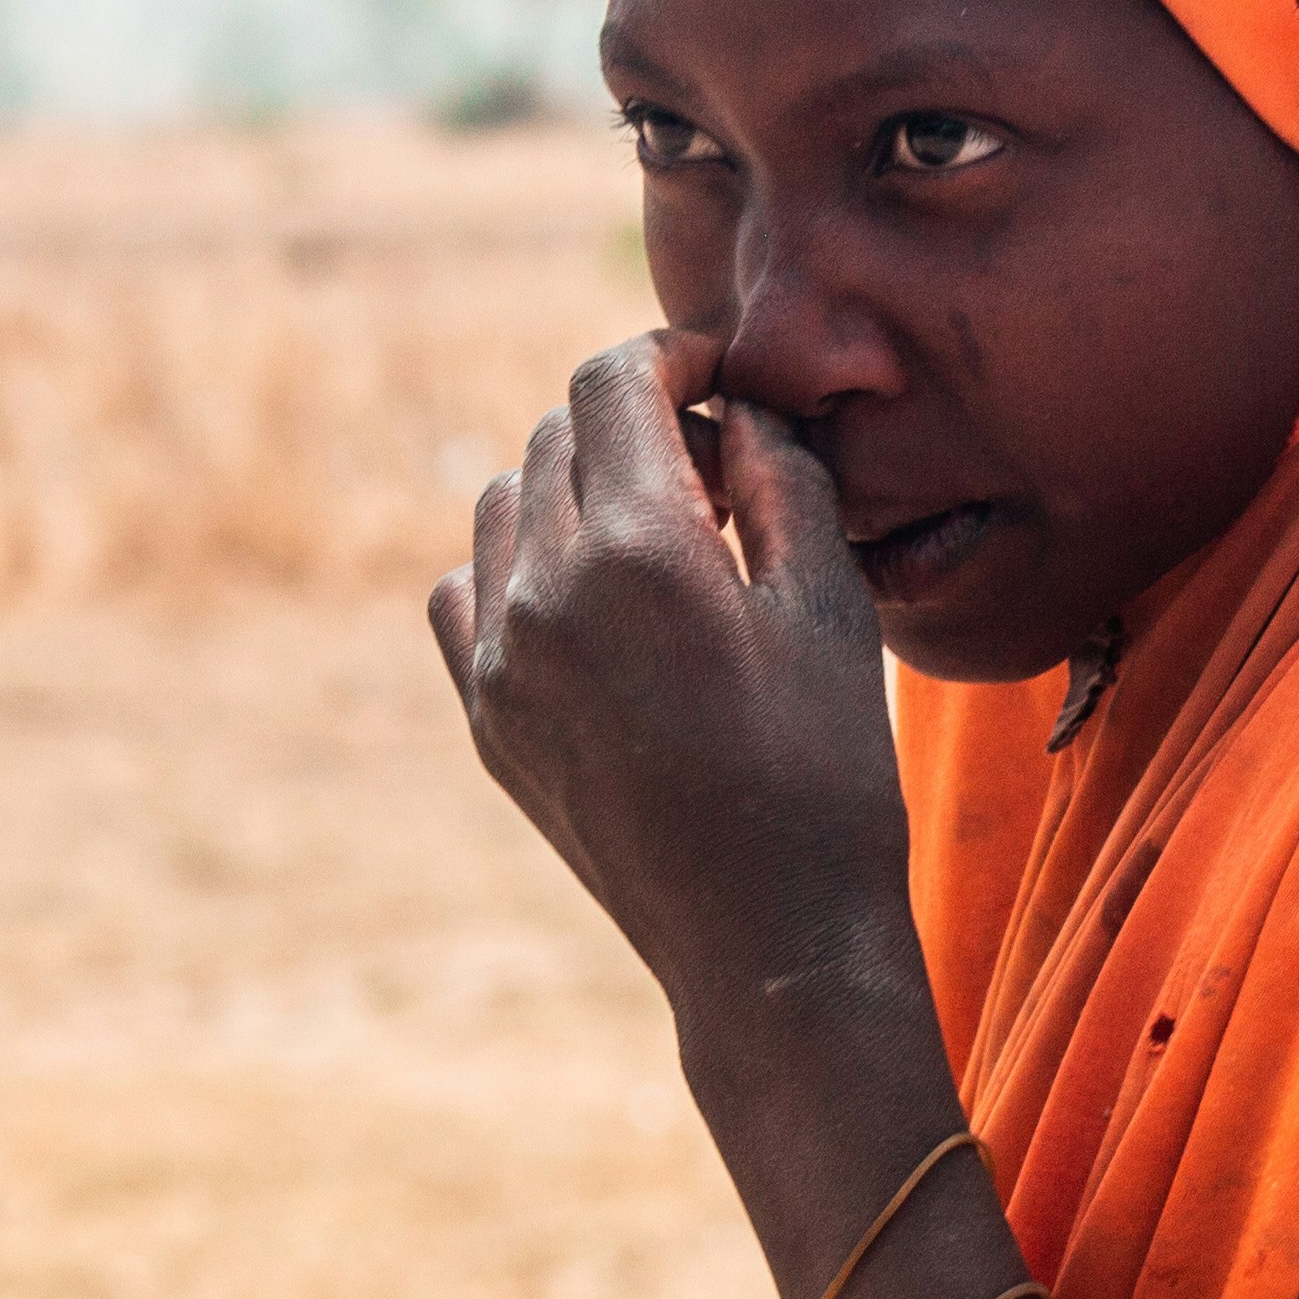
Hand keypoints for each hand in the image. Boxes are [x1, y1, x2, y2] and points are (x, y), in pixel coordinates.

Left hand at [429, 332, 918, 1041]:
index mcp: (637, 549)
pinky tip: (592, 597)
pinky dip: (517, 563)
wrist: (769, 945)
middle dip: (634, 419)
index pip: (611, 382)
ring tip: (660, 531)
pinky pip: (466, 591)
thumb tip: (738, 404)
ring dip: (573, 485)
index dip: (669, 353)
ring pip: (503, 503)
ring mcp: (501, 662)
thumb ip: (782, 476)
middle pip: (556, 433)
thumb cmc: (829, 774)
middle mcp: (545, 592)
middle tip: (718, 462)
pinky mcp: (487, 720)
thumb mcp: (832, 605)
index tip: (720, 373)